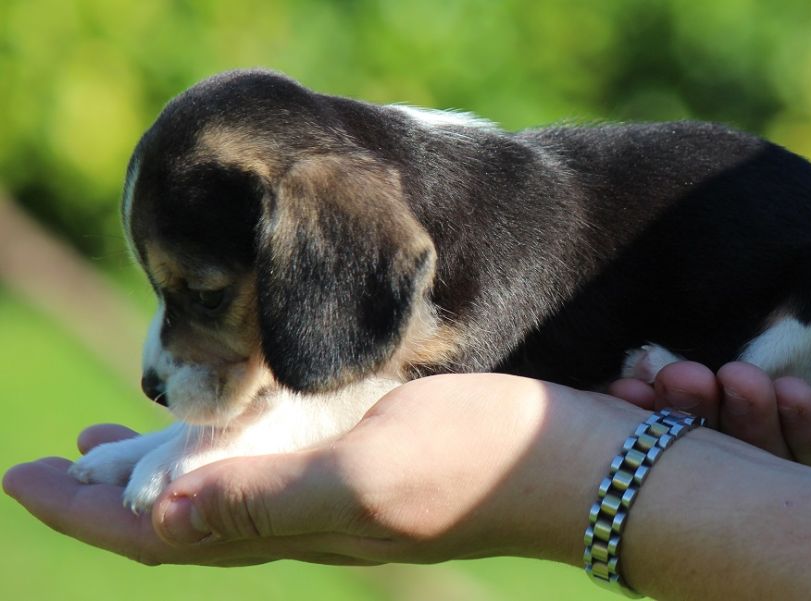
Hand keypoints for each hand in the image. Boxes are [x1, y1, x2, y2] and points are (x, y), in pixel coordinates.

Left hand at [3, 374, 647, 565]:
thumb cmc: (479, 462)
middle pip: (187, 517)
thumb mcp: (365, 477)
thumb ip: (262, 500)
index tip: (16, 478)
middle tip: (58, 461)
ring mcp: (349, 496)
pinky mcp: (382, 465)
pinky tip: (243, 423)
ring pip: (231, 493)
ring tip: (127, 446)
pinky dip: (234, 452)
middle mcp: (313, 519)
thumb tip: (149, 521)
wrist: (580, 468)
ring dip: (169, 473)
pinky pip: (280, 470)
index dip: (81, 512)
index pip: (160, 531)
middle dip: (114, 494)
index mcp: (297, 525)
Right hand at [610, 311, 810, 518]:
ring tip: (728, 374)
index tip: (619, 379)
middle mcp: (779, 493)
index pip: (687, 441)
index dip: (649, 415)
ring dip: (744, 427)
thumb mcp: (805, 327)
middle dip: (685, 421)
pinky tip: (795, 392)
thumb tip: (661, 293)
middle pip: (718, 467)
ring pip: (771, 481)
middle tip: (663, 375)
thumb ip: (750, 320)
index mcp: (748, 454)